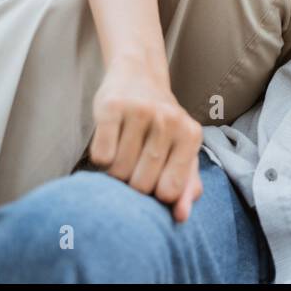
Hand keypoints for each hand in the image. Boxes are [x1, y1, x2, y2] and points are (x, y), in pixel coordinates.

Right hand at [89, 58, 203, 221]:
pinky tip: (110, 141)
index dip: (155, 194)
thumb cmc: (162, 122)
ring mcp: (140, 111)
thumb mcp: (181, 149)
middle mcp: (169, 120)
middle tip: (136, 161)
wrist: (139, 74)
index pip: (168, 192)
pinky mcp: (111, 106)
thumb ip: (185, 183)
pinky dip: (100, 158)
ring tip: (124, 150)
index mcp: (191, 135)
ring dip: (115, 171)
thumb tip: (182, 216)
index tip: (154, 179)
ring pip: (118, 172)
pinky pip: (100, 155)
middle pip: (140, 185)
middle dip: (133, 183)